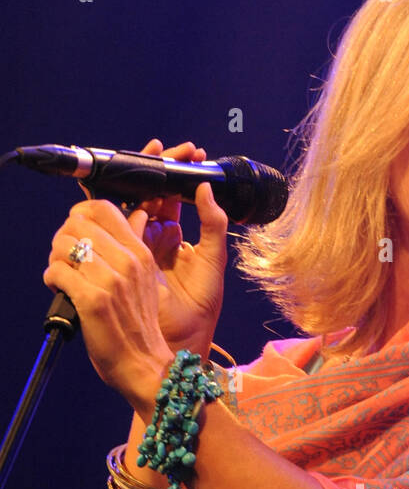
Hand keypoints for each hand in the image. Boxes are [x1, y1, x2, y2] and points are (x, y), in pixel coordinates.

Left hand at [43, 197, 173, 416]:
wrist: (145, 365)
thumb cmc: (139, 327)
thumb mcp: (145, 281)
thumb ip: (133, 249)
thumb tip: (133, 216)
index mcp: (140, 254)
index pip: (102, 209)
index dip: (80, 215)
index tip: (77, 233)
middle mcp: (127, 262)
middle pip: (76, 223)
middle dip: (64, 239)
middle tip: (67, 260)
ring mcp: (110, 281)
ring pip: (62, 245)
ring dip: (56, 260)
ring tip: (64, 277)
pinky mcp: (92, 300)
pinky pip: (56, 271)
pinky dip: (52, 279)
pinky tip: (62, 291)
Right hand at [125, 137, 228, 359]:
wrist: (179, 341)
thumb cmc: (199, 310)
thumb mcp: (213, 262)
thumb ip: (214, 224)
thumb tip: (207, 187)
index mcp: (172, 236)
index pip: (168, 196)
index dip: (174, 172)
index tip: (187, 151)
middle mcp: (151, 237)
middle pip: (146, 193)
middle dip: (154, 168)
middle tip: (164, 147)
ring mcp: (133, 245)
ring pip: (128, 205)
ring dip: (136, 181)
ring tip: (152, 158)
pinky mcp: (119, 257)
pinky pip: (114, 227)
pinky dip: (117, 207)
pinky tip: (127, 190)